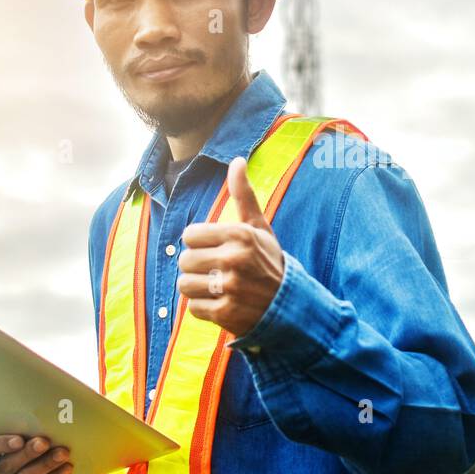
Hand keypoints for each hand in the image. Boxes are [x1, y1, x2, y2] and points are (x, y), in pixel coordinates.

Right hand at [0, 434, 73, 473]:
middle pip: (6, 465)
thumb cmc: (32, 455)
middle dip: (28, 453)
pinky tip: (66, 469)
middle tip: (45, 442)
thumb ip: (28, 435)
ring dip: (45, 465)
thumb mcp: (27, 443)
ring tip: (62, 454)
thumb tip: (45, 423)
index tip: (20, 440)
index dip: (0, 444)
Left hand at [177, 156, 285, 336]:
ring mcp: (230, 287)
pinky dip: (205, 308)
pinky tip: (223, 304)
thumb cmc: (269, 262)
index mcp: (240, 234)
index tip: (218, 251)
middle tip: (217, 272)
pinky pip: (193, 308)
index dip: (201, 244)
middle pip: (184, 260)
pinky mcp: (226, 313)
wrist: (290, 306)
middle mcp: (235, 259)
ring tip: (218, 288)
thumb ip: (244, 195)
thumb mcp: (259, 228)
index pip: (190, 235)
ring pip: (185, 284)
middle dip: (197, 267)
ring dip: (198, 289)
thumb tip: (237, 160)